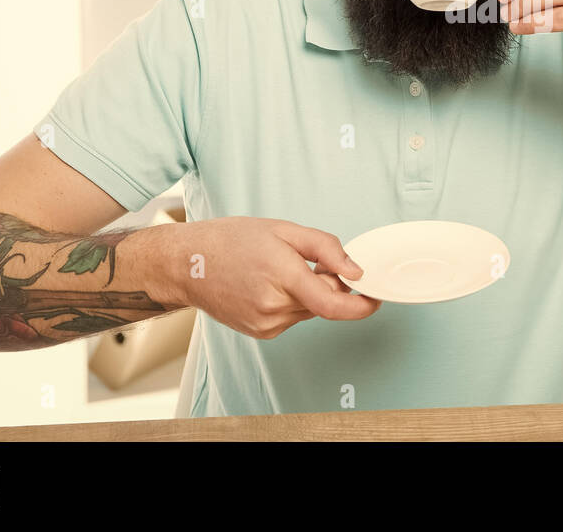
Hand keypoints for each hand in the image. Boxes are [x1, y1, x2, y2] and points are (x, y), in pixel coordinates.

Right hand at [161, 218, 380, 338]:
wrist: (186, 264)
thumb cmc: (230, 241)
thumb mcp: (283, 230)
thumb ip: (326, 249)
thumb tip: (356, 271)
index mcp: (282, 277)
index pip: (334, 305)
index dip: (362, 305)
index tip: (376, 298)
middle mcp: (274, 308)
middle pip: (324, 304)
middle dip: (329, 285)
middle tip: (309, 262)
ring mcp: (266, 324)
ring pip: (309, 311)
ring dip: (308, 293)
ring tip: (279, 270)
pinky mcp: (260, 332)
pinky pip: (292, 317)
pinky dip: (291, 302)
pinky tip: (268, 285)